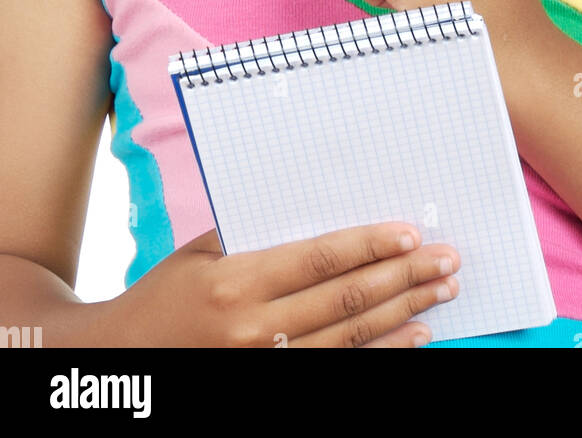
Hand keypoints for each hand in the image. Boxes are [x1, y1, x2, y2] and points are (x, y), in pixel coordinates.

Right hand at [101, 222, 460, 347]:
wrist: (123, 358)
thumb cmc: (164, 294)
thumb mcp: (200, 250)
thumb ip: (255, 230)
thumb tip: (320, 206)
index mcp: (237, 282)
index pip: (319, 259)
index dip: (369, 245)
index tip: (410, 232)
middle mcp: (255, 329)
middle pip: (347, 300)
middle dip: (404, 277)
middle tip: (446, 260)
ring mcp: (266, 365)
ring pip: (352, 339)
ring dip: (405, 313)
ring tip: (442, 292)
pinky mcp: (273, 386)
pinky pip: (340, 368)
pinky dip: (382, 353)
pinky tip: (414, 337)